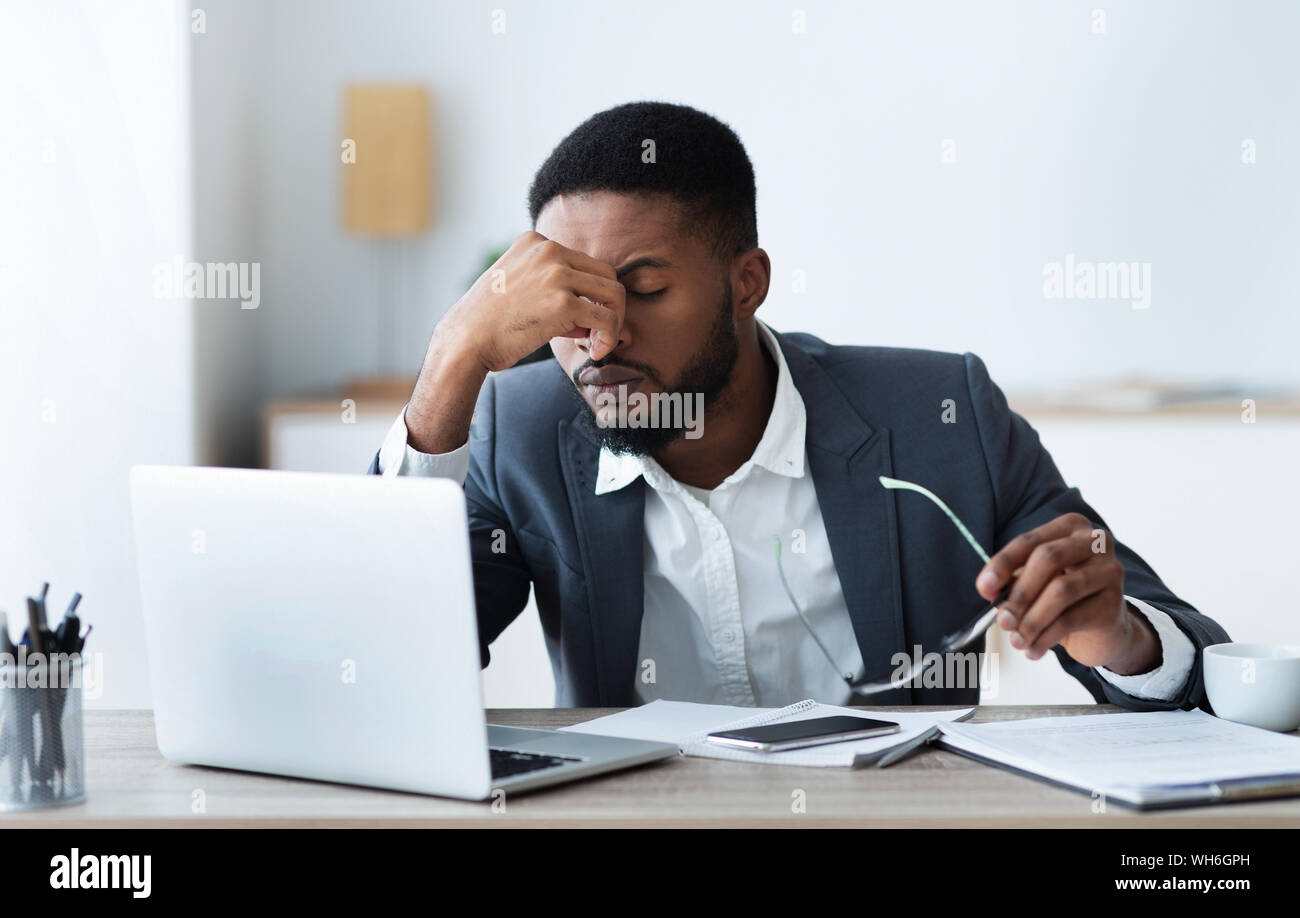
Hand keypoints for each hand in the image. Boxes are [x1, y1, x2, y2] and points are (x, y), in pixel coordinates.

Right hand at [402, 232, 626, 453]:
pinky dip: (610, 337)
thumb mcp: (517, 286)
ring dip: (613, 321)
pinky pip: (607, 318)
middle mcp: (548, 250)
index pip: (584, 263)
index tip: (579, 319)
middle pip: (606, 273)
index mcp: (536, 241)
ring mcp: (557, 274)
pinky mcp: (563, 302)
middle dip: (608, 305)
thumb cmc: (489, 323)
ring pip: (614, 293)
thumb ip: (552, 289)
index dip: (588, 293)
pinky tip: (597, 351)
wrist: (465, 341)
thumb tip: (593, 315)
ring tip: (599, 342)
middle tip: (596, 332)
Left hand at [974, 512, 1159, 674]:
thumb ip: (1012, 582)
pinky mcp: (1114, 604)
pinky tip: (1033, 650)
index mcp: (1070, 527)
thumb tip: (989, 589)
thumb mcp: (1035, 585)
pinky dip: (1045, 637)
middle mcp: (1095, 542)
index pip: (1030, 541)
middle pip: (1048, 558)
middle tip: (1003, 619)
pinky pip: (1071, 619)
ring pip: (1061, 590)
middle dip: (1019, 592)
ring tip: (1016, 640)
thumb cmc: (1064, 600)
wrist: (1102, 631)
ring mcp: (1109, 571)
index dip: (1003, 563)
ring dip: (1031, 619)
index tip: (985, 587)